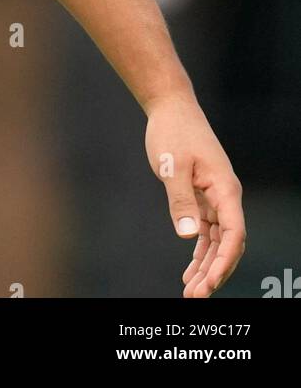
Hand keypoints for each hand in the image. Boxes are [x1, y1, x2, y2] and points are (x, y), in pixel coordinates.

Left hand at [144, 94, 245, 296]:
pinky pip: (206, 232)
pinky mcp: (202, 196)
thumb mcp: (171, 165)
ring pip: (217, 241)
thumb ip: (180, 200)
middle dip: (214, 272)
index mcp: (225, 189)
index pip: (234, 235)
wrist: (170, 107)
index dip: (224, 262)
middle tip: (195, 297)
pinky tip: (189, 270)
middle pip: (227, 244)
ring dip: (206, 266)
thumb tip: (188, 236)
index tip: (209, 284)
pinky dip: (199, 251)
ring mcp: (215, 198)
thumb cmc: (173, 131)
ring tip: (191, 291)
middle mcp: (225, 196)